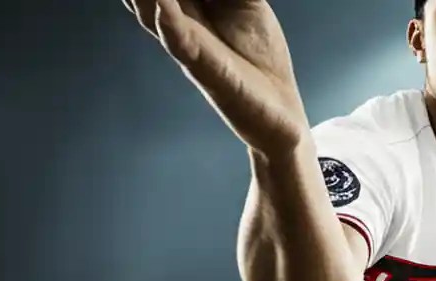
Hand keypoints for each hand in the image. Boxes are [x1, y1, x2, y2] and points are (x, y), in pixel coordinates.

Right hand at [122, 0, 310, 154]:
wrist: (280, 114)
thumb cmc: (259, 57)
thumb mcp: (246, 4)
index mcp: (186, 7)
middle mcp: (179, 24)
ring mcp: (190, 48)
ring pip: (155, 13)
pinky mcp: (207, 71)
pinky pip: (183, 44)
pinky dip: (170, 25)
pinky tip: (162, 8)